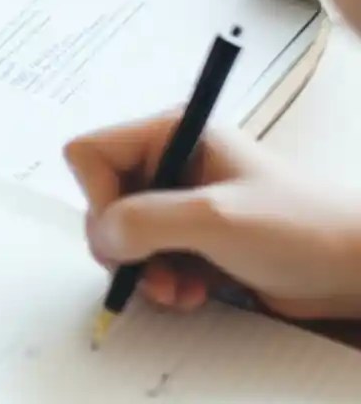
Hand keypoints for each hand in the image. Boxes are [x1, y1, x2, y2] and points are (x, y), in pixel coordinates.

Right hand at [64, 114, 360, 320]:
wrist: (355, 268)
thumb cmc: (299, 227)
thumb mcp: (215, 218)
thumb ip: (145, 221)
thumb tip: (101, 237)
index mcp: (171, 134)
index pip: (91, 154)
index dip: (98, 196)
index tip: (128, 231)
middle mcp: (169, 163)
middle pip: (102, 201)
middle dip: (123, 245)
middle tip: (151, 271)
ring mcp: (180, 202)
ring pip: (122, 237)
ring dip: (143, 271)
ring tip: (176, 290)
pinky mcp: (192, 237)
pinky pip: (147, 259)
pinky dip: (161, 281)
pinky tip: (191, 292)